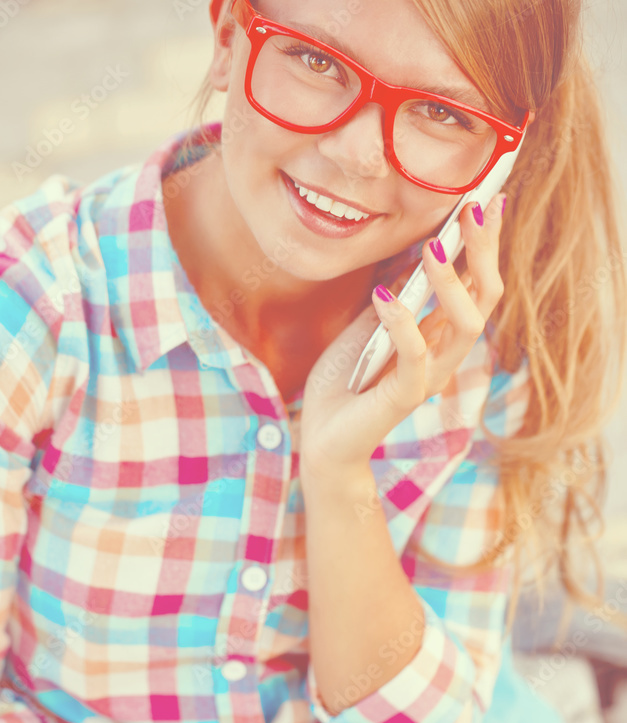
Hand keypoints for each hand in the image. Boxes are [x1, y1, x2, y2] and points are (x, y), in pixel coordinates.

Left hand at [299, 194, 506, 484]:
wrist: (321, 437)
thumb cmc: (347, 378)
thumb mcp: (371, 321)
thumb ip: (399, 293)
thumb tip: (417, 244)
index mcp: (441, 334)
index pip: (479, 284)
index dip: (486, 244)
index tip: (489, 198)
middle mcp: (445, 355)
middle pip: (486, 298)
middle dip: (484, 251)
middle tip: (476, 207)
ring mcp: (428, 377)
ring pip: (465, 327)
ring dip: (452, 284)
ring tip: (434, 247)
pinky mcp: (403, 398)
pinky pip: (414, 358)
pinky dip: (402, 324)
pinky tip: (383, 294)